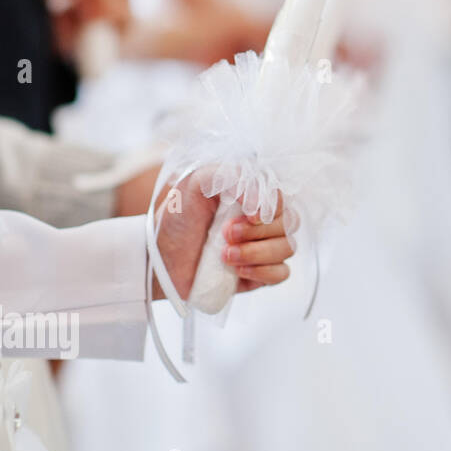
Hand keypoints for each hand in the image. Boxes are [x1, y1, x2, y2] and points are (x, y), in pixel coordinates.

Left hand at [154, 169, 292, 299]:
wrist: (160, 258)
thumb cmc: (179, 218)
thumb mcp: (195, 182)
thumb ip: (229, 176)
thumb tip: (259, 202)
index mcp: (254, 195)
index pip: (282, 197)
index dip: (271, 206)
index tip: (248, 213)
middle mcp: (264, 220)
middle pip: (290, 223)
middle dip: (257, 231)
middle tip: (225, 234)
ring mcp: (265, 247)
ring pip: (287, 248)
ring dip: (256, 253)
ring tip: (224, 255)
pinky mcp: (261, 273)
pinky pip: (282, 274)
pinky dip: (263, 272)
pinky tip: (238, 271)